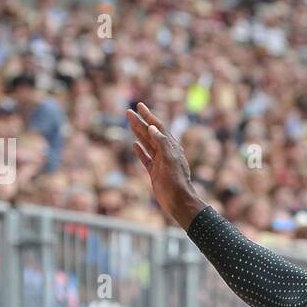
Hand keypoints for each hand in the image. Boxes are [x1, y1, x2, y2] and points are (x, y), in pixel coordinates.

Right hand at [126, 103, 202, 229]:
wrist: (178, 200)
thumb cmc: (176, 180)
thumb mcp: (170, 159)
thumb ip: (161, 142)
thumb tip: (152, 127)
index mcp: (171, 147)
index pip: (158, 127)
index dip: (149, 116)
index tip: (140, 106)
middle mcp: (165, 152)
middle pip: (150, 133)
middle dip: (140, 122)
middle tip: (128, 112)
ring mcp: (159, 162)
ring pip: (147, 143)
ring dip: (138, 133)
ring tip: (129, 123)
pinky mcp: (154, 172)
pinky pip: (146, 158)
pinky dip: (140, 151)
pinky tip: (134, 145)